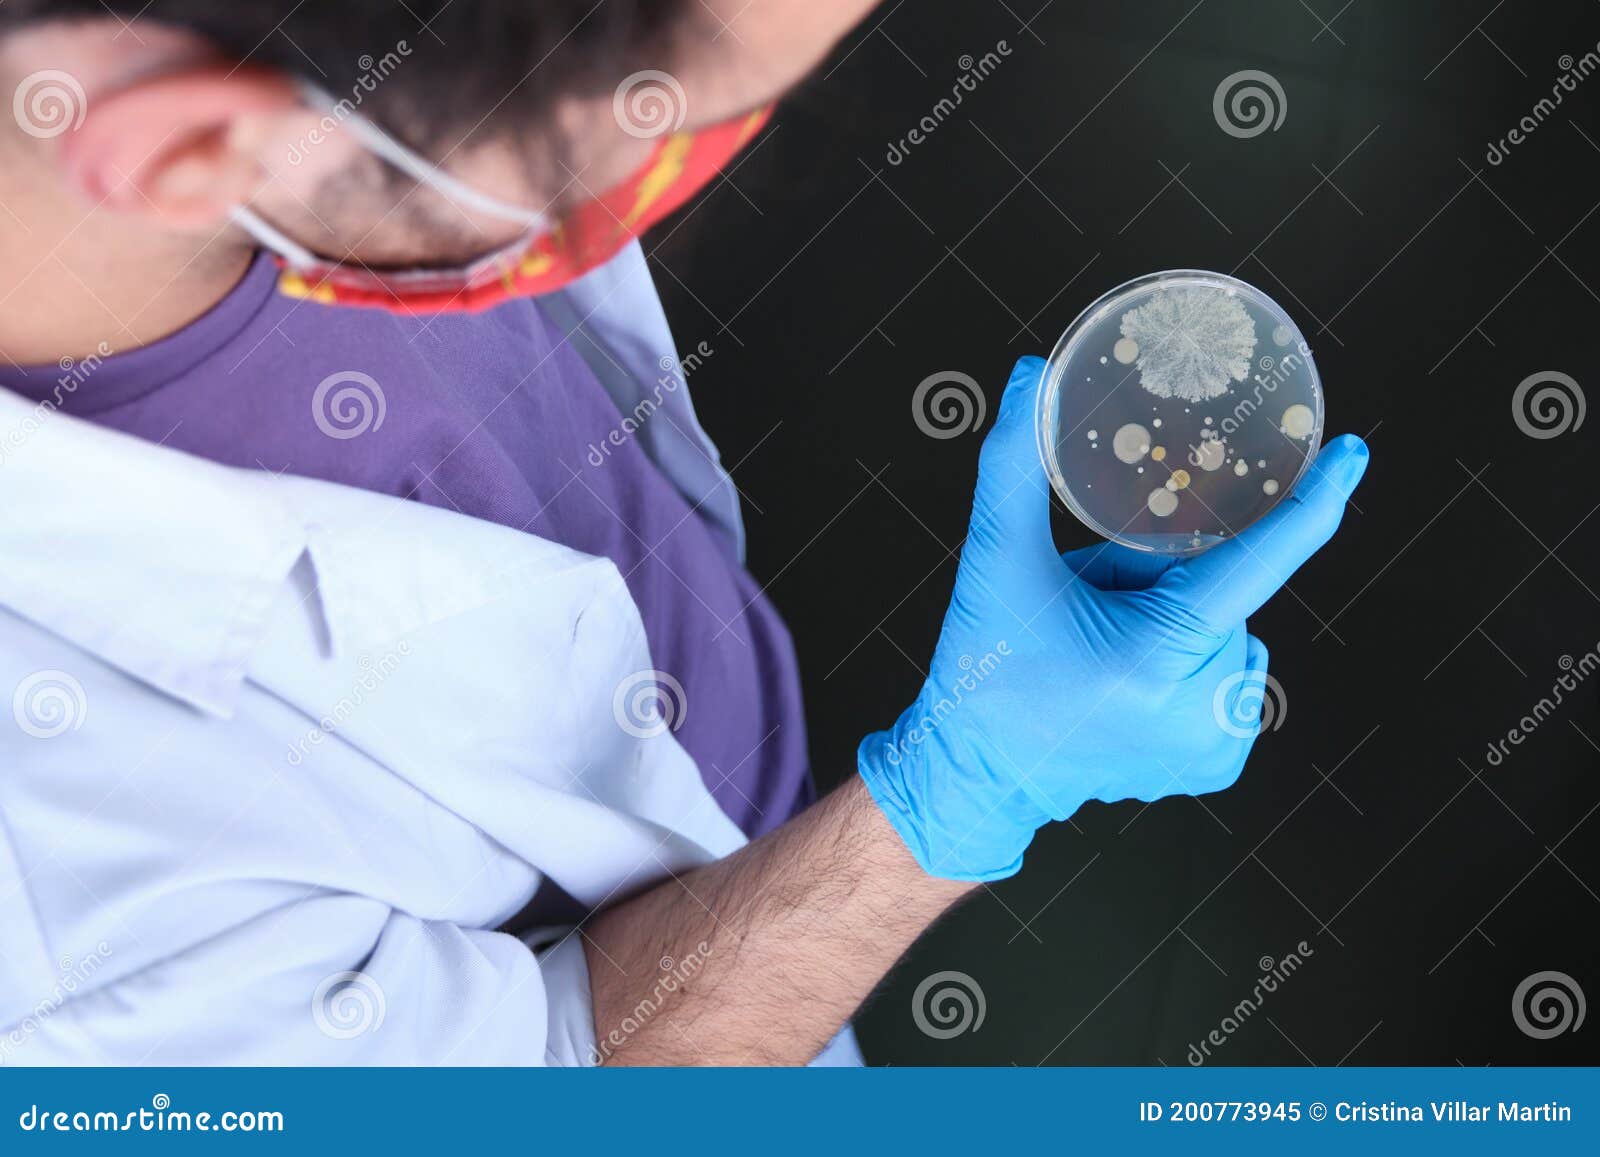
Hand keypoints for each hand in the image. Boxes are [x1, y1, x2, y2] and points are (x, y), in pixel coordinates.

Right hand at [859, 356, 1369, 880]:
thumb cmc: (984, 671)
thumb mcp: (997, 562)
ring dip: (1179, 623)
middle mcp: (1203, 707)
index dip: (1313, 502)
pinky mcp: (1220, 762)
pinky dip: (1190, 662)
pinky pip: (1230, 674)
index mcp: (1157, 656)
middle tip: (1092, 610)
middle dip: (1165, 583)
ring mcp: (1217, 741)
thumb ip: (1012, 464)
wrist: (976, 776)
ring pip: (1228, 629)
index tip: (1352, 452)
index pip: (1259, 561)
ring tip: (1104, 652)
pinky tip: (1132, 682)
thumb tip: (1029, 374)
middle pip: (1221, 591)